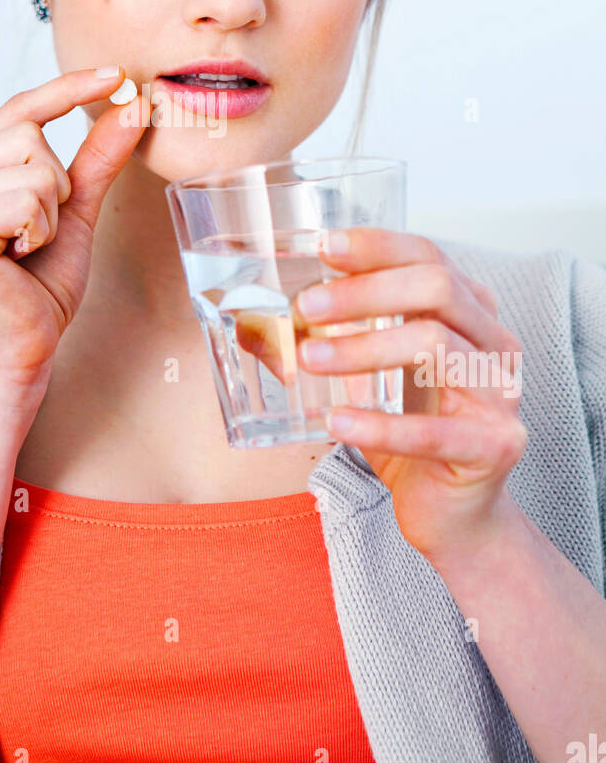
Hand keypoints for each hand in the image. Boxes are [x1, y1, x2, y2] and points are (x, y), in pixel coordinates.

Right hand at [0, 67, 150, 412]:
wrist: (19, 348)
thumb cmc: (38, 285)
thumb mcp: (76, 209)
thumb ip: (96, 158)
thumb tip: (131, 104)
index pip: (19, 107)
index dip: (68, 87)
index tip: (116, 74)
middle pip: (30, 130)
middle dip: (57, 184)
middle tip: (35, 232)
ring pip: (35, 164)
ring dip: (50, 211)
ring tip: (23, 247)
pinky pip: (28, 197)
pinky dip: (40, 230)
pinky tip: (14, 259)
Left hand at [294, 228, 526, 566]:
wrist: (454, 516)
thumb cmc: (412, 438)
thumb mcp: (373, 379)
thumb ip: (337, 343)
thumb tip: (262, 316)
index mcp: (471, 315)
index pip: (429, 257)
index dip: (379, 246)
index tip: (325, 246)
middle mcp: (495, 345)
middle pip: (437, 287)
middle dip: (365, 291)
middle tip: (307, 305)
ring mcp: (501, 395)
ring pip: (434, 344)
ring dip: (363, 348)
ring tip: (309, 358)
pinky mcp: (494, 447)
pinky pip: (433, 432)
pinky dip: (378, 424)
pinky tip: (336, 422)